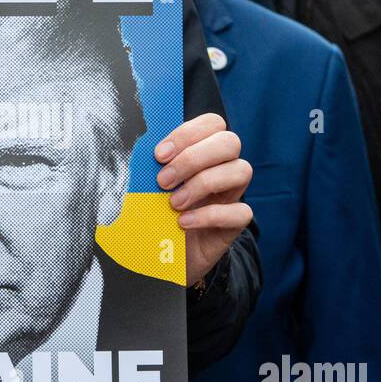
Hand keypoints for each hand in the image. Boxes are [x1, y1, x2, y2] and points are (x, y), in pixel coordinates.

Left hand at [154, 113, 252, 286]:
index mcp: (202, 151)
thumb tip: (139, 152)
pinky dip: (210, 214)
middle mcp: (222, 167)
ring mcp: (232, 194)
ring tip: (174, 203)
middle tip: (164, 181)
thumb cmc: (154, 213)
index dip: (188, 134)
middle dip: (194, 158)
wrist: (161, 258)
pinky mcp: (235, 223)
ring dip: (204, 183)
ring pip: (242, 170)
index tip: (159, 155)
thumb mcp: (147, 187)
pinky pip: (241, 211)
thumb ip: (149, 167)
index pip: (212, 124)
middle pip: (230, 142)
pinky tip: (184, 223)